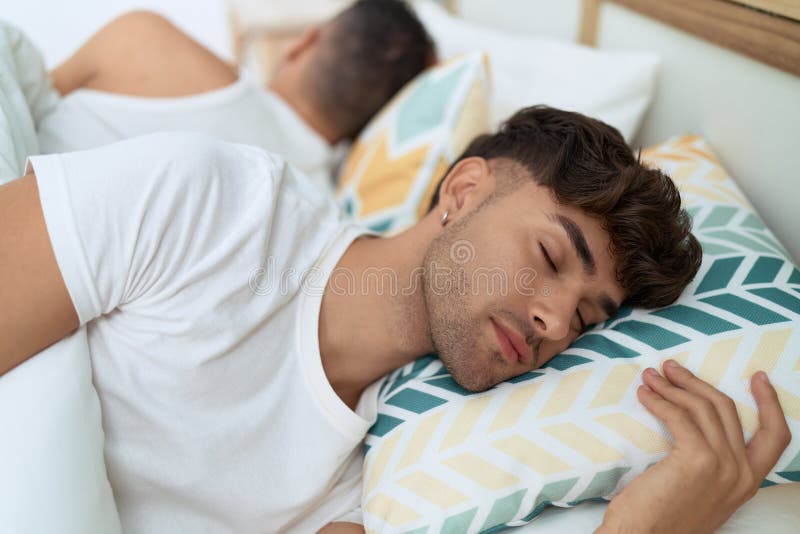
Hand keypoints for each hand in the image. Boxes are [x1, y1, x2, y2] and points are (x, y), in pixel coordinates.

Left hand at [597, 360, 790, 533]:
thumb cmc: (662, 517)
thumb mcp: (702, 491)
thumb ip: (712, 467)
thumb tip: (696, 427)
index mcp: (749, 481)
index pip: (775, 437)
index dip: (769, 403)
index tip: (758, 378)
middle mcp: (742, 473)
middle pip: (727, 409)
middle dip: (696, 382)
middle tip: (671, 368)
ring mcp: (723, 466)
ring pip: (701, 407)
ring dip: (672, 386)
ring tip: (650, 377)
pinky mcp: (697, 459)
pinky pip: (679, 416)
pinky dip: (659, 400)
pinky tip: (644, 395)